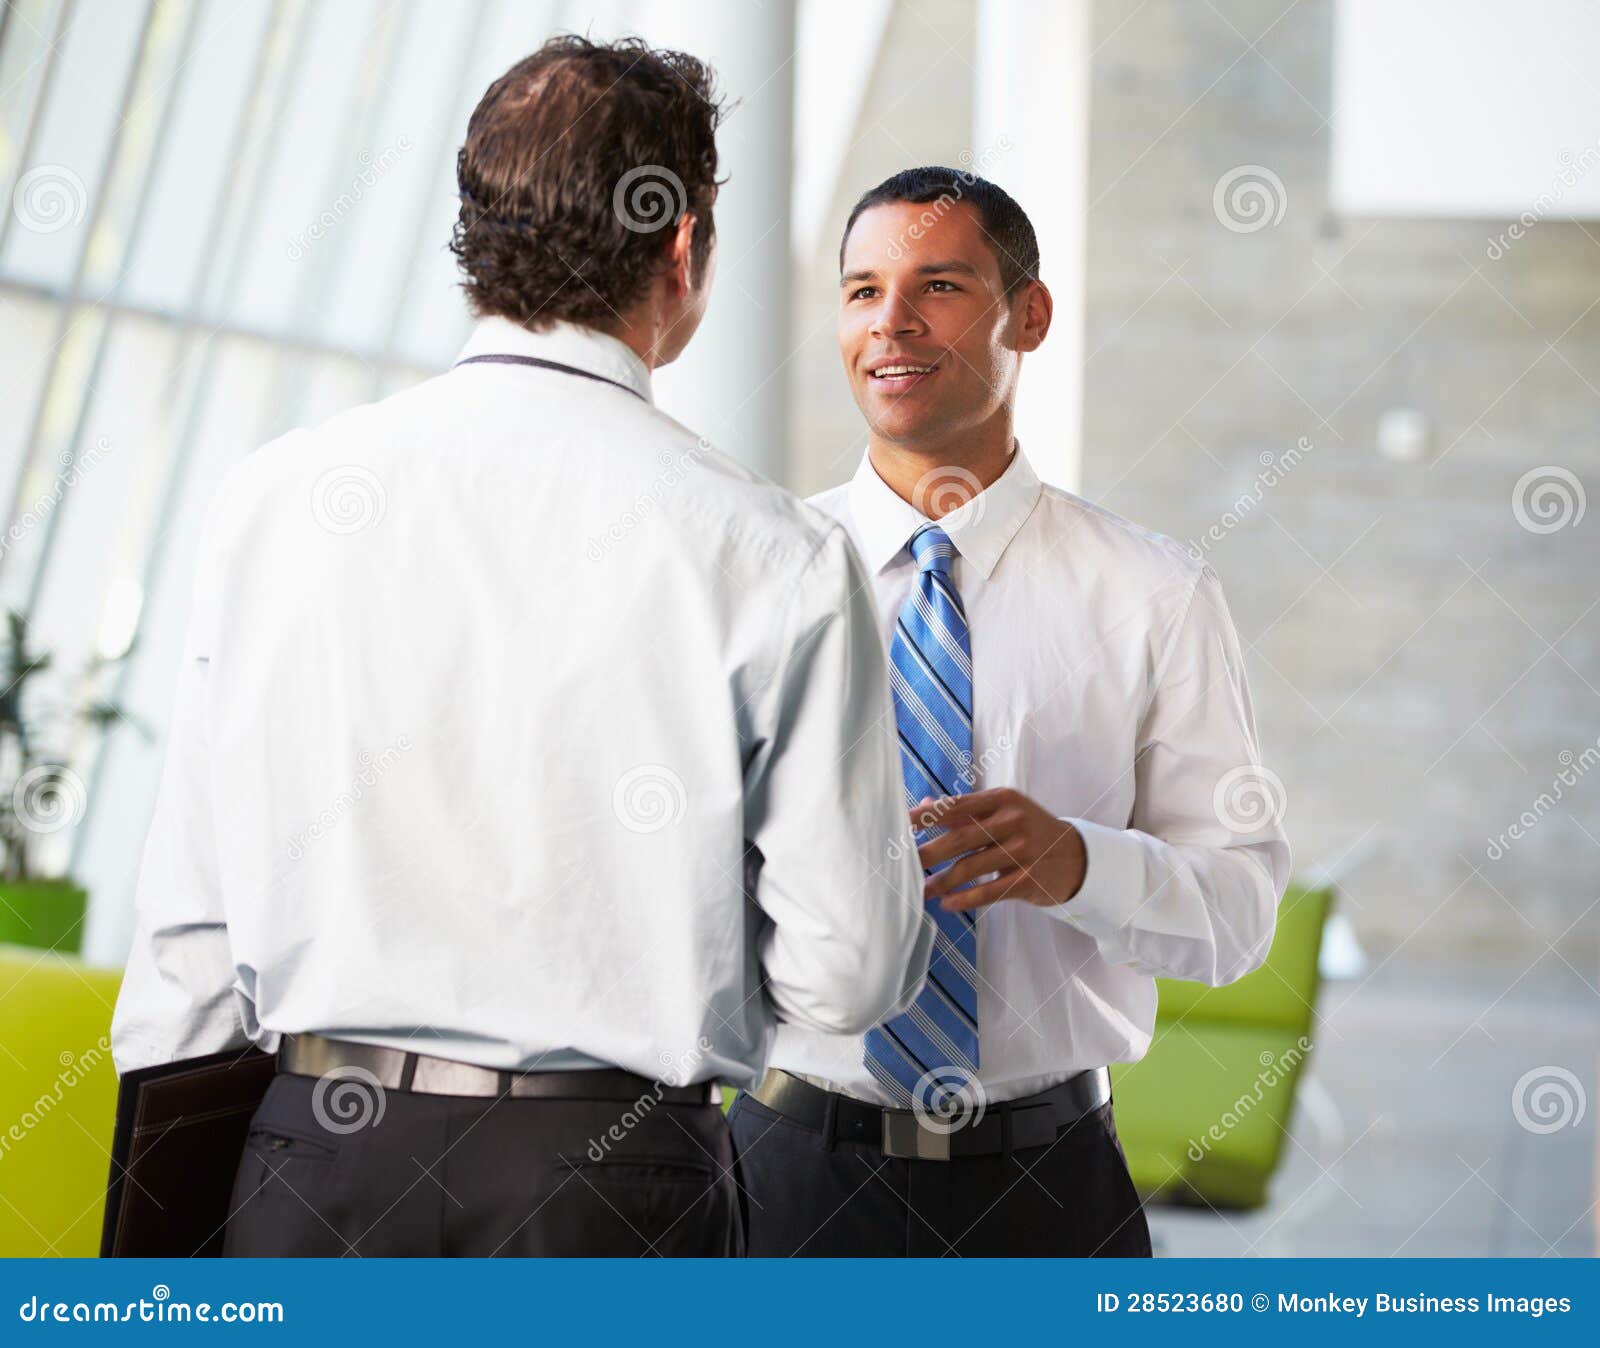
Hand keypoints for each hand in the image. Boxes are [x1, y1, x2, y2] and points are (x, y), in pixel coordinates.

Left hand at [912, 788, 1086, 913]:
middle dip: (926, 854)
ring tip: (920, 890)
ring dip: (940, 882)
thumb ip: (964, 810)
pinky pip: (988, 892)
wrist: (1076, 857)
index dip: (925, 816)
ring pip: (969, 869)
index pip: (956, 806)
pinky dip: (963, 899)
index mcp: (1002, 800)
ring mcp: (1022, 852)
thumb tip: (924, 804)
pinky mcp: (1027, 880)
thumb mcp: (1003, 812)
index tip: (897, 824)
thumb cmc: (1029, 830)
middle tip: (901, 866)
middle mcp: (1012, 822)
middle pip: (958, 839)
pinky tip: (946, 904)